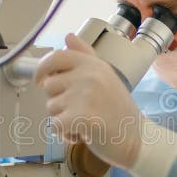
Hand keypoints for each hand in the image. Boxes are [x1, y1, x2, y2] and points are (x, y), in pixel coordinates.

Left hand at [35, 33, 142, 168]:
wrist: (136, 139)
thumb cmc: (119, 110)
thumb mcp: (105, 76)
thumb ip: (85, 55)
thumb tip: (68, 37)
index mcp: (93, 64)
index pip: (56, 57)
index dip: (42, 69)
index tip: (39, 81)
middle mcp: (89, 76)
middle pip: (49, 86)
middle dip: (59, 101)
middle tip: (81, 110)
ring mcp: (85, 95)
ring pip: (51, 107)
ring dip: (63, 119)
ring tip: (85, 122)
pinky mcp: (81, 117)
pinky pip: (55, 125)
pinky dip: (65, 134)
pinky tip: (82, 133)